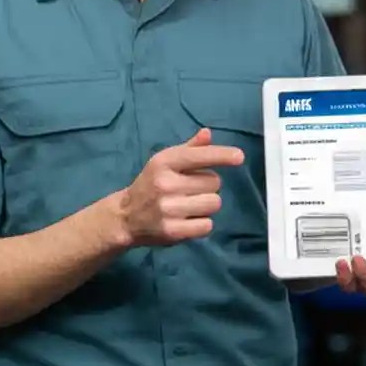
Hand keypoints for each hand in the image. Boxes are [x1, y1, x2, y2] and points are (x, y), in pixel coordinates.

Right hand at [116, 128, 243, 246]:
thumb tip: (208, 133)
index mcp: (164, 163)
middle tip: (190, 190)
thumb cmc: (151, 184)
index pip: (199, 156)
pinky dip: (202, 224)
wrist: (126, 217)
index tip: (239, 157)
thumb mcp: (165, 162)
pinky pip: (207, 225)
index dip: (221, 155)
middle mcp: (166, 184)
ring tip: (190, 205)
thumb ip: (189, 148)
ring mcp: (168, 209)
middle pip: (214, 182)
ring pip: (214, 203)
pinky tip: (188, 220)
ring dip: (207, 204)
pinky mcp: (173, 231)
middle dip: (208, 186)